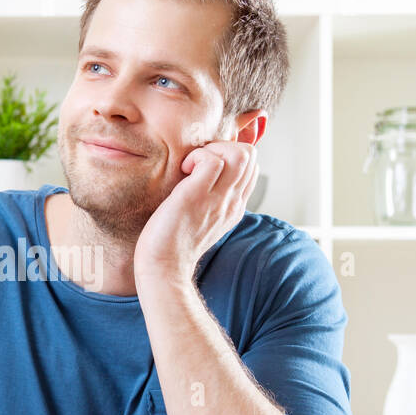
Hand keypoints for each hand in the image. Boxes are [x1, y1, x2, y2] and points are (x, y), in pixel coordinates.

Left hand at [133, 140, 258, 288]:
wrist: (164, 268)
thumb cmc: (173, 243)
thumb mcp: (201, 218)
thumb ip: (210, 199)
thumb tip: (201, 177)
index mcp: (234, 206)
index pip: (251, 167)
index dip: (229, 156)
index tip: (204, 167)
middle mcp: (231, 201)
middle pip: (251, 155)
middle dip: (224, 146)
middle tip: (198, 162)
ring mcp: (217, 199)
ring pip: (240, 154)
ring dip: (213, 149)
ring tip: (192, 166)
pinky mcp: (197, 196)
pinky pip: (212, 161)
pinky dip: (196, 157)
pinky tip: (183, 172)